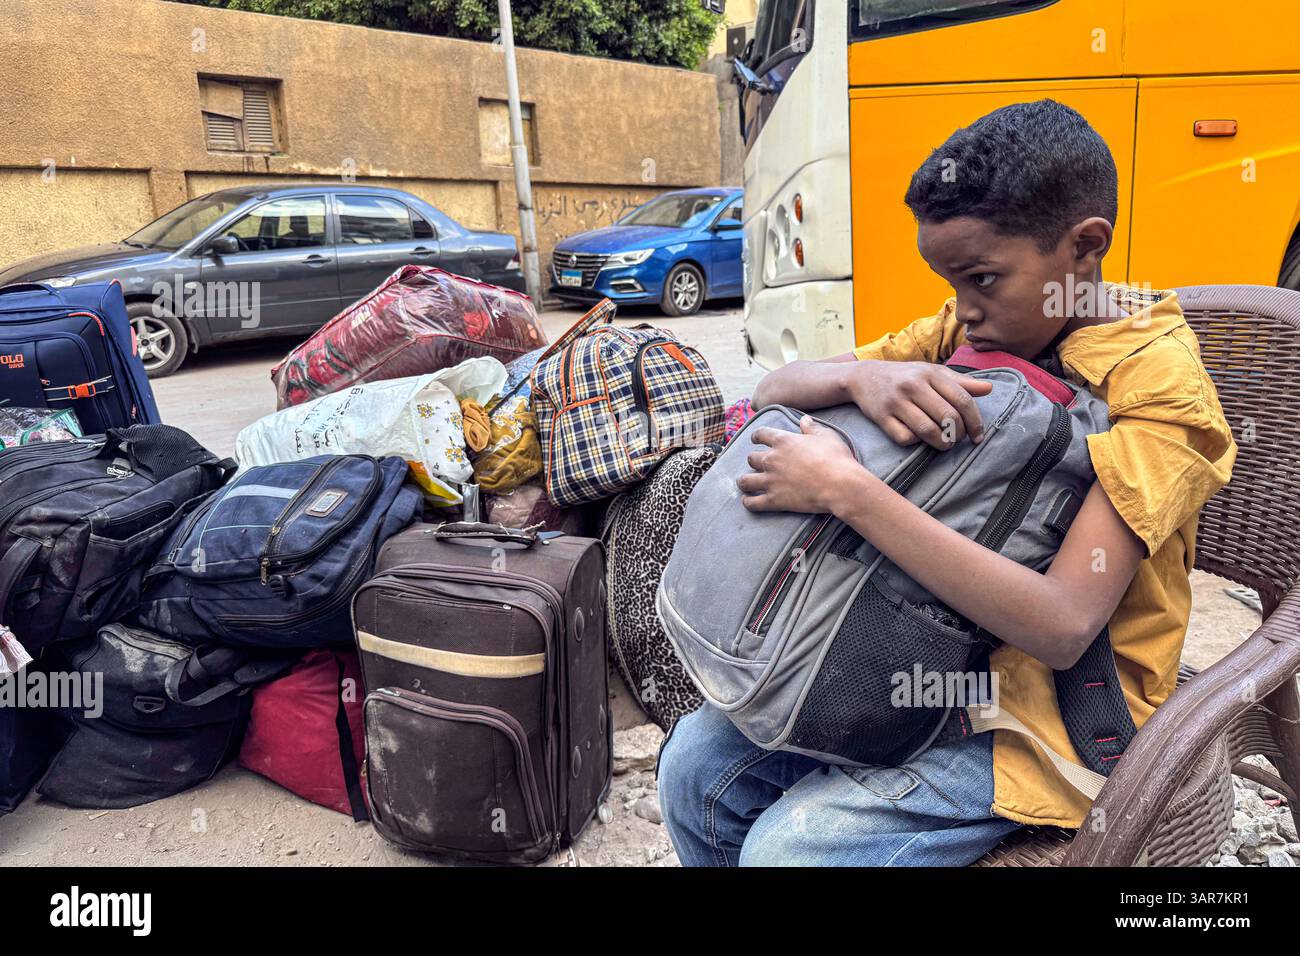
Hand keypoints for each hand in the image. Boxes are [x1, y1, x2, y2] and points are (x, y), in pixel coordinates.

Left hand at [738, 416, 864, 513]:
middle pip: (751, 458)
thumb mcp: (826, 435)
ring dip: (744, 481)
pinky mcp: (774, 500)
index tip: (756, 439)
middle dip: (753, 460)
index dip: (757, 436)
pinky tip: (748, 501)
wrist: (840, 485)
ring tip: (745, 482)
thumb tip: (804, 419)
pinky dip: (748, 502)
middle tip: (757, 463)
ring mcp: (771, 481)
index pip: (761, 434)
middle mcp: (772, 459)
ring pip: (745, 481)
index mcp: (783, 441)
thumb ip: (811, 427)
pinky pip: (753, 503)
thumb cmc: (836, 458)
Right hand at [845, 360, 991, 448]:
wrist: (864, 377)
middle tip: (957, 439)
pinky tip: (919, 439)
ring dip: (941, 443)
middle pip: (948, 417)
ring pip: (928, 430)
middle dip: (958, 434)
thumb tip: (989, 389)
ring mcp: (896, 402)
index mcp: (930, 374)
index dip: (975, 422)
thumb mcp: (932, 373)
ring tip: (944, 444)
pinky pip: (905, 438)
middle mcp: (913, 386)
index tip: (978, 436)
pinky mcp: (881, 417)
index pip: (962, 400)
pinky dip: (916, 443)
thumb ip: (961, 382)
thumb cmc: (905, 376)